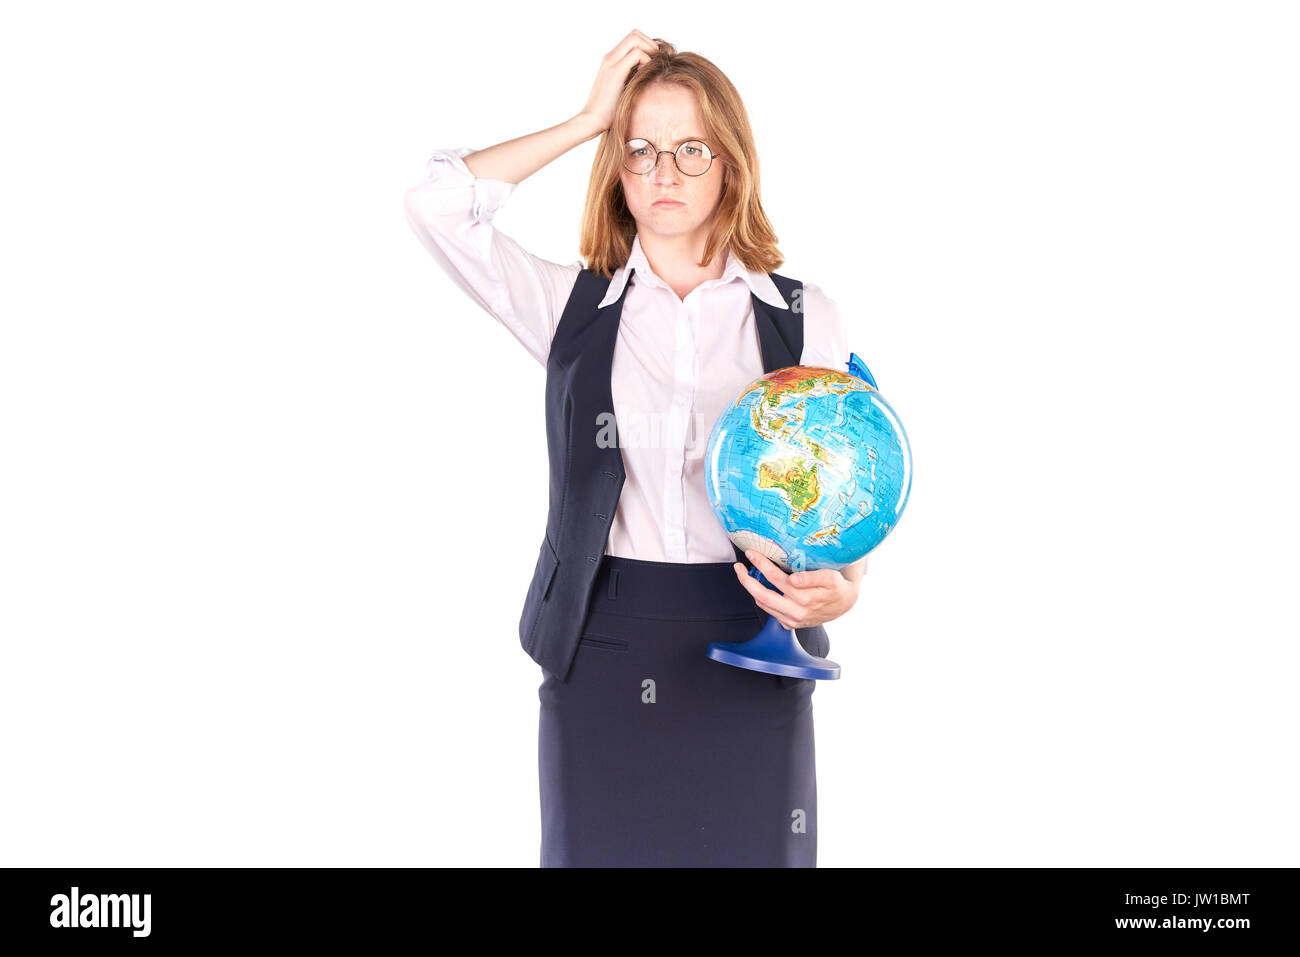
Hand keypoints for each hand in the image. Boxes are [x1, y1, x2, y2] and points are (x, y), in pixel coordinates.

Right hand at [578, 30, 659, 134]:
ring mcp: (611, 62)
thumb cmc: (608, 111)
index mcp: (610, 61)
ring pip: (635, 39)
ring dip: (649, 50)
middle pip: (635, 34)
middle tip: (656, 61)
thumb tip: (649, 75)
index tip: (653, 61)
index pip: (631, 38)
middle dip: (650, 44)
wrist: (592, 120)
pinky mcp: (615, 71)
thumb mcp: (621, 90)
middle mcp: (609, 57)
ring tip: (651, 67)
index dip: (646, 44)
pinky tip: (646, 75)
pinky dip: (647, 61)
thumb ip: (630, 78)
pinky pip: (637, 54)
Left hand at [733, 550, 866, 630]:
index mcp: (805, 599)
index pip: (776, 579)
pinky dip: (762, 598)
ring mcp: (792, 620)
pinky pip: (769, 611)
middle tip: (738, 567)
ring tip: (746, 573)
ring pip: (763, 604)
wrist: (845, 604)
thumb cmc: (837, 587)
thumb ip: (812, 578)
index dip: (762, 565)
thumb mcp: (831, 578)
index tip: (752, 553)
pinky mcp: (790, 624)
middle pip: (762, 596)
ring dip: (751, 589)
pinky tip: (761, 586)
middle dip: (747, 580)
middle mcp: (796, 612)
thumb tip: (794, 579)